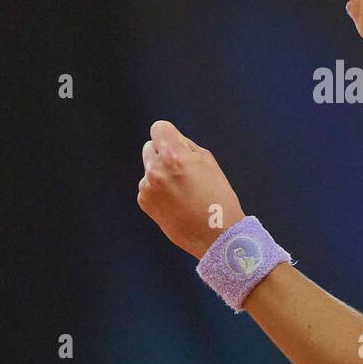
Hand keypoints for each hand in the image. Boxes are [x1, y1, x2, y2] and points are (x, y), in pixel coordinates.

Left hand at [138, 120, 245, 259]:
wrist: (215, 234)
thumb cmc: (217, 196)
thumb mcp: (208, 162)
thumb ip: (186, 146)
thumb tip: (172, 140)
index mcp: (173, 156)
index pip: (158, 129)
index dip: (168, 135)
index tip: (175, 143)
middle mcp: (156, 170)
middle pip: (150, 147)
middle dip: (163, 154)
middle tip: (181, 170)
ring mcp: (147, 187)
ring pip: (149, 169)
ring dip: (160, 174)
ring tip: (182, 192)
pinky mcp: (144, 202)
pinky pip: (148, 187)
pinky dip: (158, 191)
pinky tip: (175, 202)